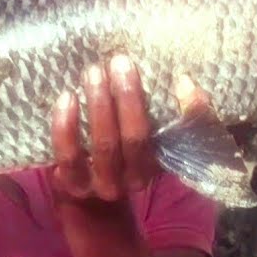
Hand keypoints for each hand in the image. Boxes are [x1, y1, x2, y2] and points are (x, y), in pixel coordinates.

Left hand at [49, 54, 210, 205]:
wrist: (90, 195)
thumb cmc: (125, 150)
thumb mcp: (151, 135)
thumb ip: (174, 110)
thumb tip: (184, 82)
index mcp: (161, 164)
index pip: (181, 140)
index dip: (190, 112)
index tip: (182, 78)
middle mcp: (135, 180)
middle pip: (135, 139)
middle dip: (127, 97)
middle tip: (119, 62)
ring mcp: (103, 184)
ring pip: (104, 145)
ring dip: (99, 104)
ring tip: (93, 72)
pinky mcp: (74, 184)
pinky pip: (69, 155)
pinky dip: (66, 125)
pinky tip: (68, 97)